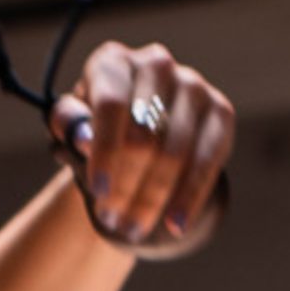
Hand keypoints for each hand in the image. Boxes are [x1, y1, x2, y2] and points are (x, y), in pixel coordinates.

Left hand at [49, 41, 234, 246]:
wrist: (139, 133)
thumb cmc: (97, 129)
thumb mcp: (72, 126)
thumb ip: (69, 125)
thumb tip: (83, 140)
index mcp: (113, 61)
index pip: (112, 106)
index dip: (106, 151)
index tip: (99, 191)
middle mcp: (156, 64)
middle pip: (144, 135)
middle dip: (126, 185)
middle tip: (113, 220)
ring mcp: (192, 85)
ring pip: (175, 152)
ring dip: (153, 198)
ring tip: (134, 229)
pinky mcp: (220, 111)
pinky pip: (208, 160)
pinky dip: (190, 196)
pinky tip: (175, 224)